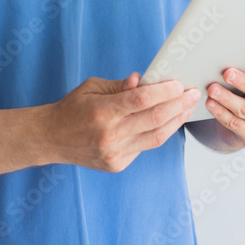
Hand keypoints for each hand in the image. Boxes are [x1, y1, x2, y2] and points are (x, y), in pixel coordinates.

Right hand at [47, 73, 200, 171]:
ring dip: (176, 121)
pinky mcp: (118, 164)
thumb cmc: (72, 108)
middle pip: (155, 118)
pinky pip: (145, 146)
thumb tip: (143, 80)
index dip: (164, 91)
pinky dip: (159, 132)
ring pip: (156, 137)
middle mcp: (110, 135)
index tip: (179, 83)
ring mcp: (115, 153)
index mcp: (102, 111)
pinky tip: (168, 121)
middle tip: (193, 93)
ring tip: (187, 108)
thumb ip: (120, 86)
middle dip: (179, 104)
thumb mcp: (91, 88)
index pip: (141, 99)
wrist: (51, 139)